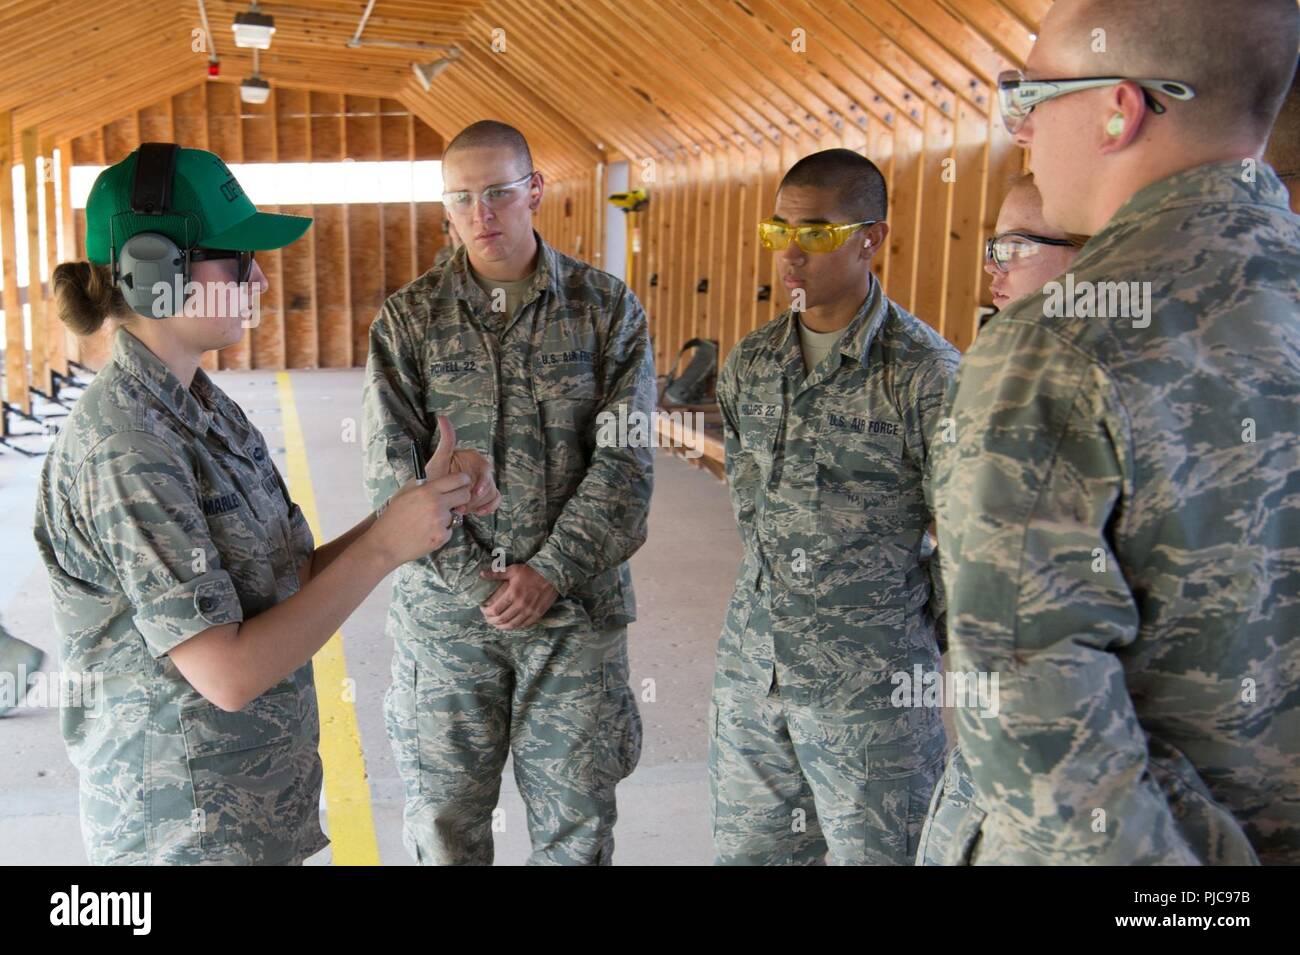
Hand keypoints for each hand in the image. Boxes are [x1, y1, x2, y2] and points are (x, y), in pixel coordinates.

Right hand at [370, 418, 471, 565]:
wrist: (385, 543)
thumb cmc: (393, 517)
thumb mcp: (405, 493)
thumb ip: (425, 486)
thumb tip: (441, 479)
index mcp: (427, 491)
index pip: (457, 479)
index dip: (464, 479)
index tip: (465, 481)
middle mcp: (437, 504)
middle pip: (464, 495)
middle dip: (462, 497)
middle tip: (455, 500)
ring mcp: (440, 522)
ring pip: (455, 515)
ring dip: (446, 518)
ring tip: (427, 522)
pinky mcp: (442, 537)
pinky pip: (449, 530)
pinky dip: (441, 532)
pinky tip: (426, 533)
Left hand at [424, 416, 499, 516]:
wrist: (430, 495)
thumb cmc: (435, 475)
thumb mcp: (439, 459)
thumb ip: (446, 440)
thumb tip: (442, 418)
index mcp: (474, 459)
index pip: (486, 469)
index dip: (483, 482)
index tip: (475, 492)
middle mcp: (480, 470)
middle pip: (489, 485)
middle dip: (476, 498)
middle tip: (462, 506)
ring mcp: (483, 483)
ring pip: (491, 494)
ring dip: (478, 504)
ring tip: (462, 509)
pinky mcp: (485, 495)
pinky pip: (494, 500)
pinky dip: (488, 507)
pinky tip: (479, 512)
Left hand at [479, 564, 557, 629]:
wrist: (552, 574)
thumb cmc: (531, 571)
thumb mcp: (513, 570)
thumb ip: (497, 574)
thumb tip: (481, 574)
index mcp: (513, 594)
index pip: (495, 609)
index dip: (486, 612)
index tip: (483, 610)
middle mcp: (521, 605)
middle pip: (502, 619)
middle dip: (492, 621)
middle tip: (488, 619)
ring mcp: (530, 611)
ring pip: (513, 625)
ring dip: (502, 627)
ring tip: (497, 625)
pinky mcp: (538, 614)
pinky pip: (524, 625)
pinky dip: (515, 627)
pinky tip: (511, 625)